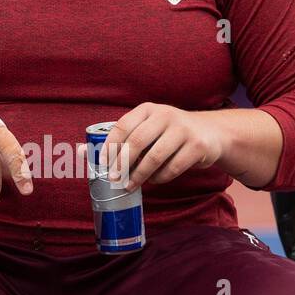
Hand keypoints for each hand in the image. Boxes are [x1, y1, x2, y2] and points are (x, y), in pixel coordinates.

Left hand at [99, 104, 225, 191]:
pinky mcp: (197, 146)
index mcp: (148, 109)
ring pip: (155, 157)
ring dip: (139, 175)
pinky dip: (160, 178)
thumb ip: (123, 140)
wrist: (210, 133)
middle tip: (114, 179)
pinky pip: (173, 167)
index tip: (103, 164)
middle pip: (137, 141)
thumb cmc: (169, 134)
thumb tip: (84, 153)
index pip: (123, 126)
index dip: (110, 146)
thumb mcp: (148, 129)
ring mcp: (183, 130)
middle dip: (122, 163)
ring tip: (130, 185)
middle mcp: (165, 115)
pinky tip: (154, 180)